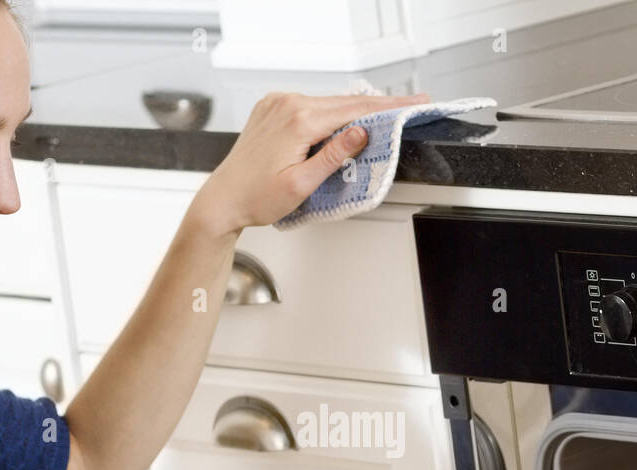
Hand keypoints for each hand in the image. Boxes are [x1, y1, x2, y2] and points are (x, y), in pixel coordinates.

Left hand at [191, 90, 431, 236]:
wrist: (223, 199)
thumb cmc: (256, 198)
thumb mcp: (302, 183)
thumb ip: (334, 156)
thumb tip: (361, 133)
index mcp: (298, 121)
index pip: (355, 110)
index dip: (389, 108)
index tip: (414, 104)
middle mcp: (287, 104)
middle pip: (344, 103)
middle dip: (378, 106)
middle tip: (409, 106)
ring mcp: (278, 104)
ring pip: (328, 104)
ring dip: (354, 112)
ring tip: (382, 118)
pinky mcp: (272, 109)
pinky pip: (310, 106)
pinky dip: (330, 113)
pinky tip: (345, 122)